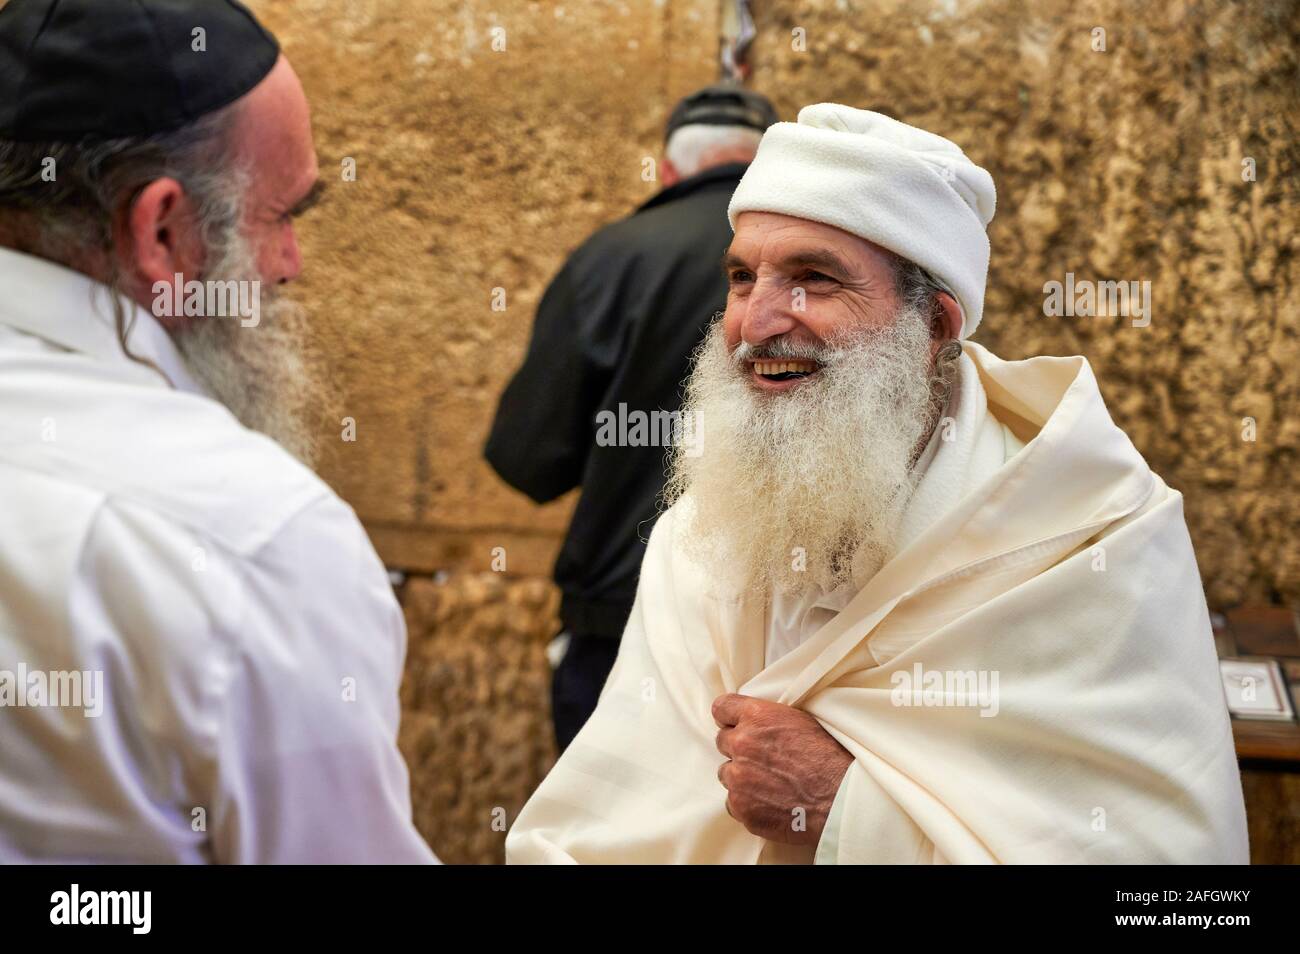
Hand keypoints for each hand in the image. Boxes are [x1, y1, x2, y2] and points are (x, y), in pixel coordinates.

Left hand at [712, 693, 852, 845]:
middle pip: (723, 742)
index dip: (728, 718)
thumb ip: (767, 720)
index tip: (734, 725)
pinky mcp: (741, 807)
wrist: (841, 799)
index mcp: (756, 717)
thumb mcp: (800, 721)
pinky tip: (768, 802)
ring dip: (741, 777)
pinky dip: (747, 803)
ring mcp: (738, 778)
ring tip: (768, 783)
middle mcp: (741, 743)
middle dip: (738, 749)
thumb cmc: (828, 758)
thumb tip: (751, 723)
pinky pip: (732, 802)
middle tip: (762, 759)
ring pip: (726, 773)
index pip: (721, 708)